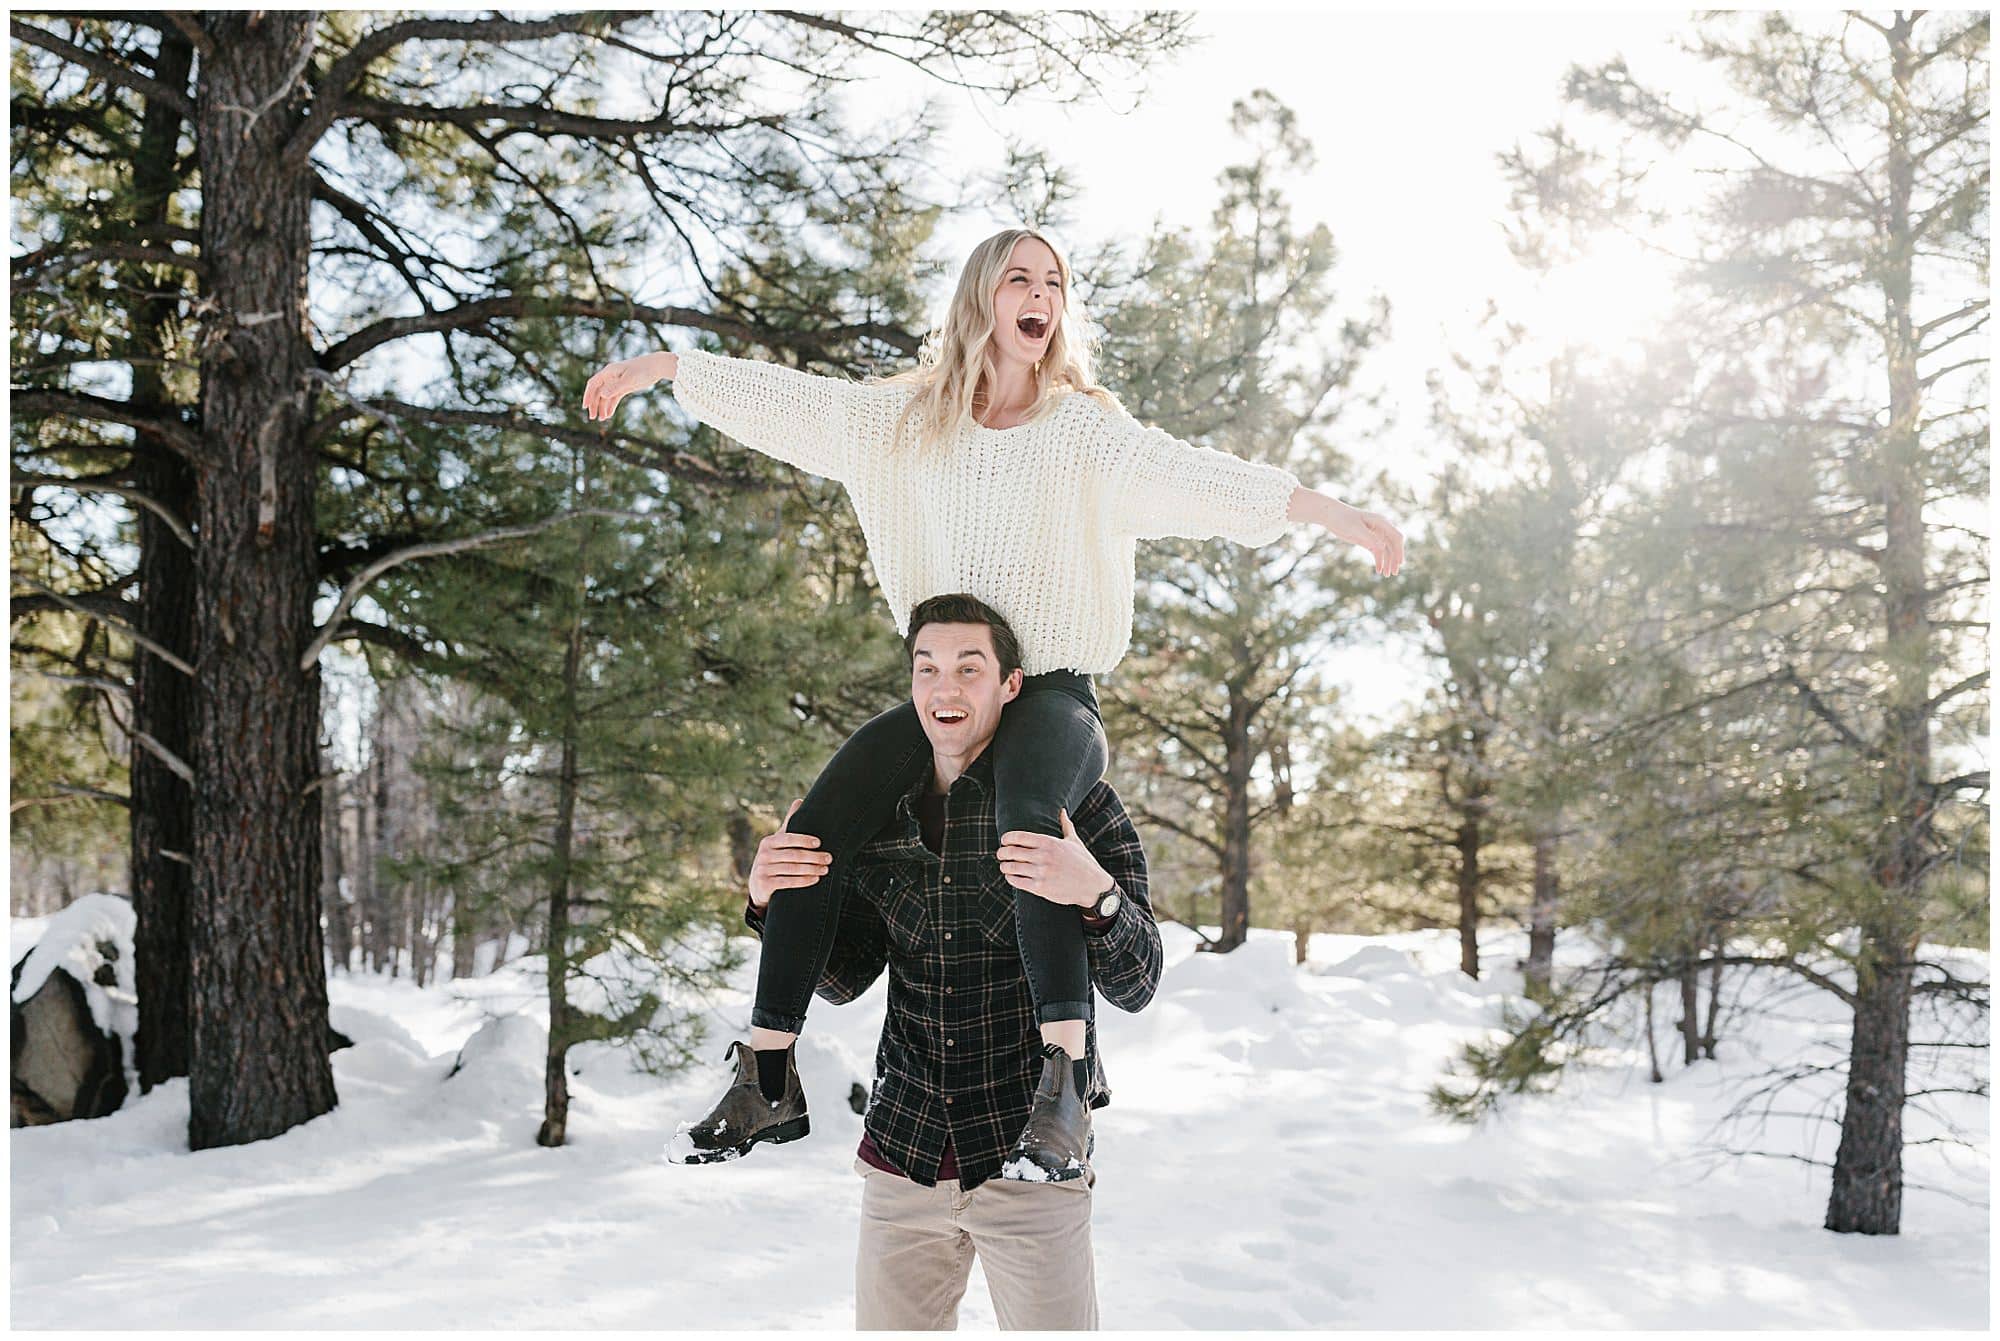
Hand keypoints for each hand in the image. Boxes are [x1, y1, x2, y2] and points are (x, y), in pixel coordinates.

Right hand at [583, 351, 674, 421]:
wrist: (656, 366)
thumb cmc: (642, 370)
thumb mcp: (629, 380)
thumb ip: (616, 387)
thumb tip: (602, 395)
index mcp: (608, 372)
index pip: (593, 384)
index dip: (588, 395)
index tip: (585, 407)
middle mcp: (610, 377)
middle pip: (597, 392)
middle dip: (594, 404)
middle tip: (592, 417)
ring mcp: (617, 382)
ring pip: (605, 396)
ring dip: (602, 407)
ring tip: (602, 419)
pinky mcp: (624, 387)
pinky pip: (614, 398)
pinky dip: (611, 406)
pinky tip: (609, 415)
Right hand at [748, 799, 830, 910]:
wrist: (758, 886)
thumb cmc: (774, 859)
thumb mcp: (778, 842)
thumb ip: (788, 824)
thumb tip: (799, 800)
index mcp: (768, 842)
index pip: (788, 838)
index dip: (803, 840)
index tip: (819, 843)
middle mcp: (764, 855)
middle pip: (793, 855)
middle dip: (813, 857)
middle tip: (829, 858)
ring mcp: (763, 870)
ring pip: (792, 869)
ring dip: (811, 869)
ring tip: (825, 869)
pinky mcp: (764, 884)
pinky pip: (787, 882)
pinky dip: (803, 881)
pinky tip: (815, 879)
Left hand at [996, 809, 1111, 907]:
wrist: (1093, 886)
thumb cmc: (1083, 862)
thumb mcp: (1074, 841)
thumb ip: (1065, 825)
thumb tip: (1062, 810)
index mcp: (1049, 842)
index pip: (1019, 837)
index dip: (1007, 838)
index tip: (1004, 841)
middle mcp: (1044, 856)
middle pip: (1012, 852)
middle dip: (1002, 853)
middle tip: (1000, 854)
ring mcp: (1042, 873)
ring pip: (1012, 868)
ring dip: (1005, 867)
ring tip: (1004, 866)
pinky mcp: (1041, 888)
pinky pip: (1018, 882)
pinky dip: (1011, 879)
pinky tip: (1011, 877)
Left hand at [1341, 506, 1403, 576]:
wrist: (1332, 516)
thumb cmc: (1344, 518)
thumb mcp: (1356, 528)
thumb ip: (1369, 537)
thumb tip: (1382, 548)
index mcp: (1382, 522)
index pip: (1396, 537)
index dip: (1399, 550)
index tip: (1400, 563)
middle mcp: (1381, 528)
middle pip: (1393, 545)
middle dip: (1394, 559)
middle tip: (1394, 573)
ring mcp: (1375, 535)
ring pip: (1386, 550)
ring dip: (1388, 562)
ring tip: (1387, 575)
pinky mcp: (1368, 540)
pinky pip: (1377, 552)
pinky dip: (1379, 561)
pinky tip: (1379, 570)